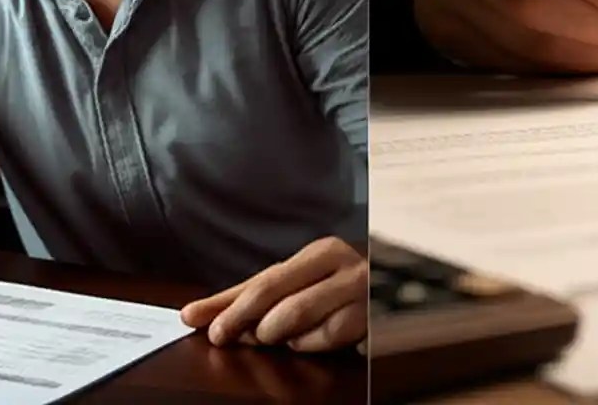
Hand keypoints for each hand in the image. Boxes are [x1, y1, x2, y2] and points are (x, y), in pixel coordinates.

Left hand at [180, 237, 365, 351]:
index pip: (265, 279)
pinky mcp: (372, 318)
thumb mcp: (298, 284)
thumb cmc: (339, 289)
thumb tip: (195, 313)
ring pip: (299, 318)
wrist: (402, 293)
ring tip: (270, 335)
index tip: (196, 319)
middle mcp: (343, 266)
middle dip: (243, 320)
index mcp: (322, 252)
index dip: (228, 302)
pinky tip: (304, 341)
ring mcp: (360, 292)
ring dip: (276, 333)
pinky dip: (309, 344)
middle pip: (278, 296)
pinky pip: (327, 338)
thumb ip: (250, 296)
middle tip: (223, 336)